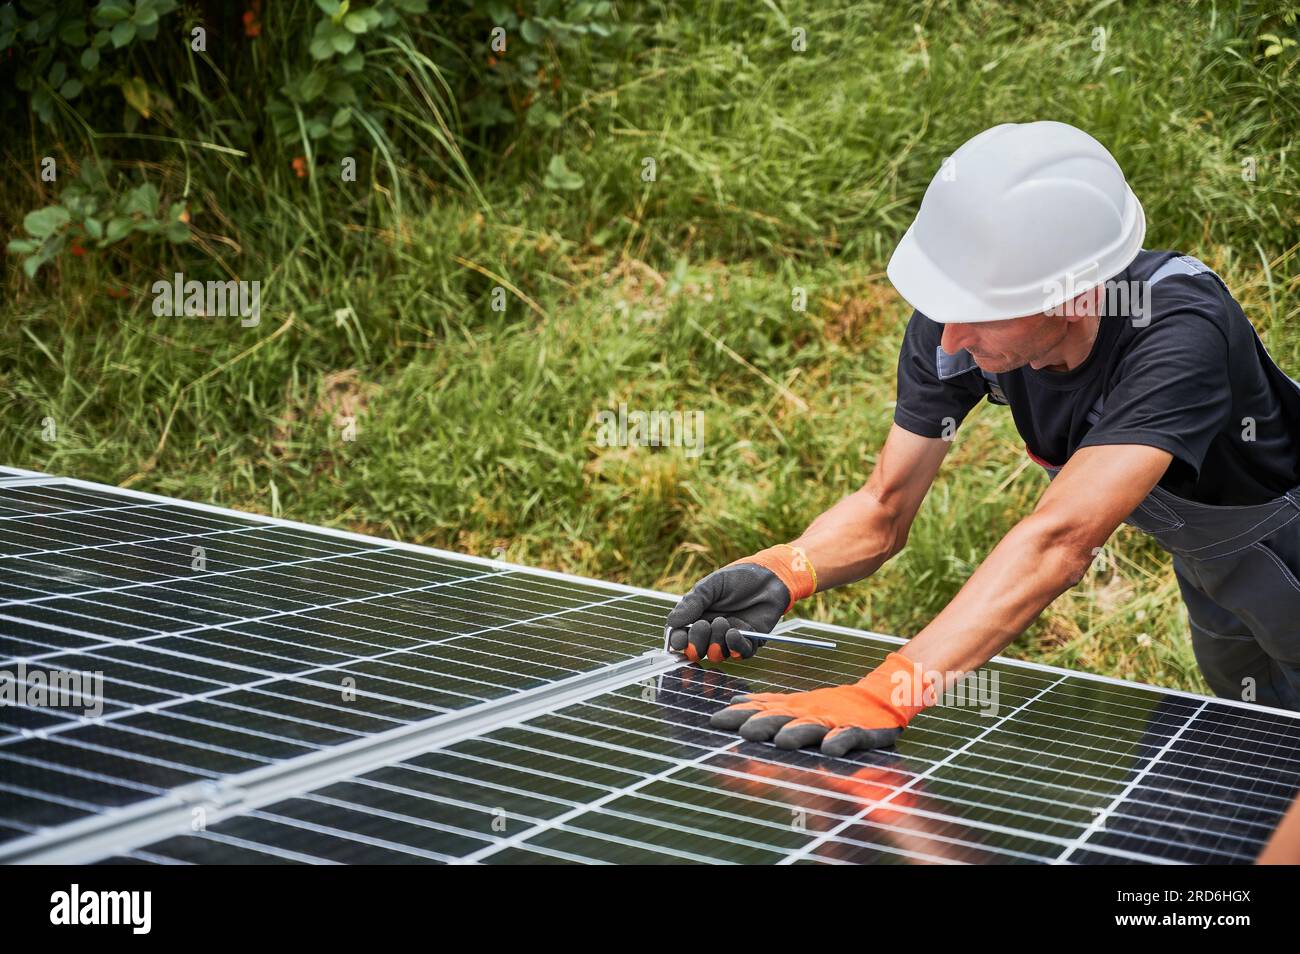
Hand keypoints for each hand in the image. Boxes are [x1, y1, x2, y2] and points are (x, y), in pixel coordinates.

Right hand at [665, 544, 816, 661]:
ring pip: (717, 654)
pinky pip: (740, 653)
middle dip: (696, 644)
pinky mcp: (750, 641)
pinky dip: (735, 646)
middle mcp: (711, 632)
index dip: (678, 642)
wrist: (767, 576)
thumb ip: (692, 603)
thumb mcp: (710, 586)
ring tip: (722, 622)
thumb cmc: (737, 579)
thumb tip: (672, 622)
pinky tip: (733, 632)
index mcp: (697, 618)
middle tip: (703, 626)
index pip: (681, 637)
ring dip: (716, 643)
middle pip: (696, 651)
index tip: (679, 639)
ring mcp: (729, 638)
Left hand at [710, 651, 934, 754]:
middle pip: (782, 717)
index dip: (738, 715)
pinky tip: (829, 750)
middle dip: (762, 723)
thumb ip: (768, 702)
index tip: (714, 721)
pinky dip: (840, 741)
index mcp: (792, 708)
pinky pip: (848, 736)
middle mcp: (808, 713)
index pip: (760, 709)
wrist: (876, 699)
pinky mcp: (857, 731)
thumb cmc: (830, 706)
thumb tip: (736, 698)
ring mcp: (832, 721)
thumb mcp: (798, 703)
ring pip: (812, 727)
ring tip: (782, 742)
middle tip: (744, 732)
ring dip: (797, 733)